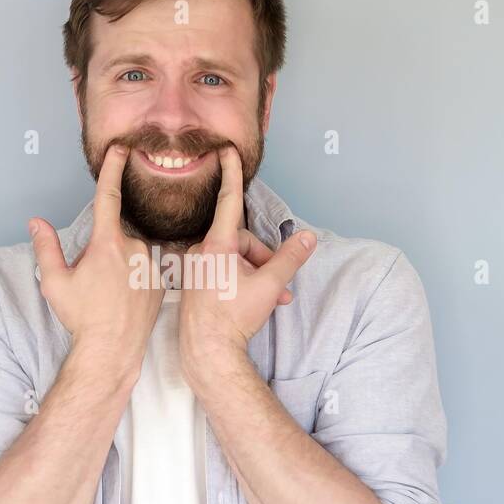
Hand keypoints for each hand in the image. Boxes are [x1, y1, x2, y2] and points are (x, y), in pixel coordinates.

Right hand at [29, 144, 164, 379]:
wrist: (113, 349)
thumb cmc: (82, 317)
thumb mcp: (54, 282)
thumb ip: (46, 248)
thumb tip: (36, 222)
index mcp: (106, 244)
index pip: (109, 196)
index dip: (113, 169)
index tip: (121, 148)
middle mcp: (134, 248)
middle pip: (116, 235)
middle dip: (104, 252)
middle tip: (97, 284)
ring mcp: (153, 264)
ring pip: (134, 252)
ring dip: (122, 265)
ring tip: (113, 295)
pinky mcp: (164, 280)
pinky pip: (148, 268)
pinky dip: (137, 277)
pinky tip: (128, 299)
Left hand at [177, 146, 316, 384]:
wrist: (206, 353)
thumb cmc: (233, 319)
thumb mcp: (270, 286)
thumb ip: (289, 259)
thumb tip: (307, 238)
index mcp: (218, 245)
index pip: (229, 200)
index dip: (231, 174)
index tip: (226, 150)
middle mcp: (203, 251)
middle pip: (241, 240)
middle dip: (263, 259)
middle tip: (278, 285)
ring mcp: (197, 268)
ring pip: (234, 259)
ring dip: (256, 274)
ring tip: (271, 299)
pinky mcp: (195, 283)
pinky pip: (223, 272)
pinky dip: (241, 282)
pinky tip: (253, 302)